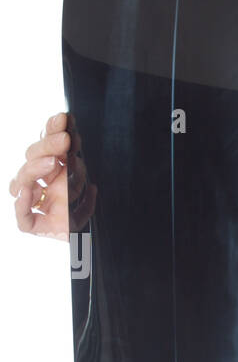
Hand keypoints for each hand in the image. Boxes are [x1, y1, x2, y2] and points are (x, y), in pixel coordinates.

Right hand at [9, 110, 96, 238]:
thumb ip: (83, 179)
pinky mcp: (32, 224)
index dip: (51, 130)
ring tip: (53, 162)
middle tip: (65, 139)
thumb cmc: (81, 216)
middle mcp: (39, 182)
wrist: (82, 243)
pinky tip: (27, 192)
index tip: (64, 118)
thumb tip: (86, 172)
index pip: (46, 145)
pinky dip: (23, 204)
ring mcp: (33, 201)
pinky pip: (23, 216)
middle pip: (33, 156)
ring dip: (37, 168)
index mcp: (51, 171)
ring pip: (25, 179)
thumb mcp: (90, 189)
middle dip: (48, 145)